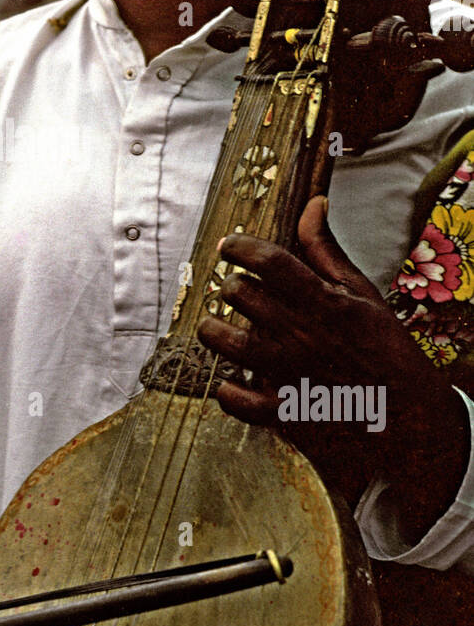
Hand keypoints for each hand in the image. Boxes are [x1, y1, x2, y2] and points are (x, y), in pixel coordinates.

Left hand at [197, 196, 470, 535]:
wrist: (412, 422)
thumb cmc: (387, 351)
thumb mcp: (364, 295)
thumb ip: (328, 251)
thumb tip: (313, 203)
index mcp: (325, 304)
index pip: (271, 262)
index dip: (241, 247)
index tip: (228, 246)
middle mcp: (303, 335)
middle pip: (242, 296)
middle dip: (230, 287)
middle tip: (232, 290)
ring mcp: (290, 375)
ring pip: (228, 343)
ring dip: (213, 331)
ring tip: (214, 327)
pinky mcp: (283, 412)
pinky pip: (236, 400)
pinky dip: (226, 392)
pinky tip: (229, 383)